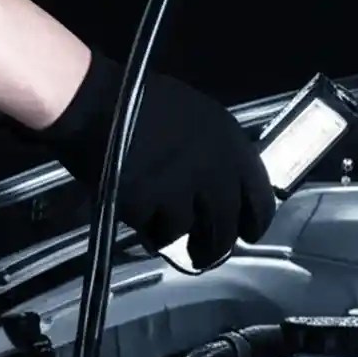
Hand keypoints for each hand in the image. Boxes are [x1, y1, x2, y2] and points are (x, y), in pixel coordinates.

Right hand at [34, 52, 275, 268]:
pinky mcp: (144, 206)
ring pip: (186, 233)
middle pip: (225, 228)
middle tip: (206, 255)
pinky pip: (152, 232)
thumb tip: (225, 188)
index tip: (248, 234)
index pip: (261, 200)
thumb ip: (219, 154)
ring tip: (164, 233)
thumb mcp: (200, 119)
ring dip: (176, 238)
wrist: (96, 101)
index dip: (256, 223)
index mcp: (231, 146)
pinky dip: (147, 231)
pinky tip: (141, 221)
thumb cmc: (144, 101)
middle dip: (215, 247)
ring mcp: (177, 190)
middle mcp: (212, 171)